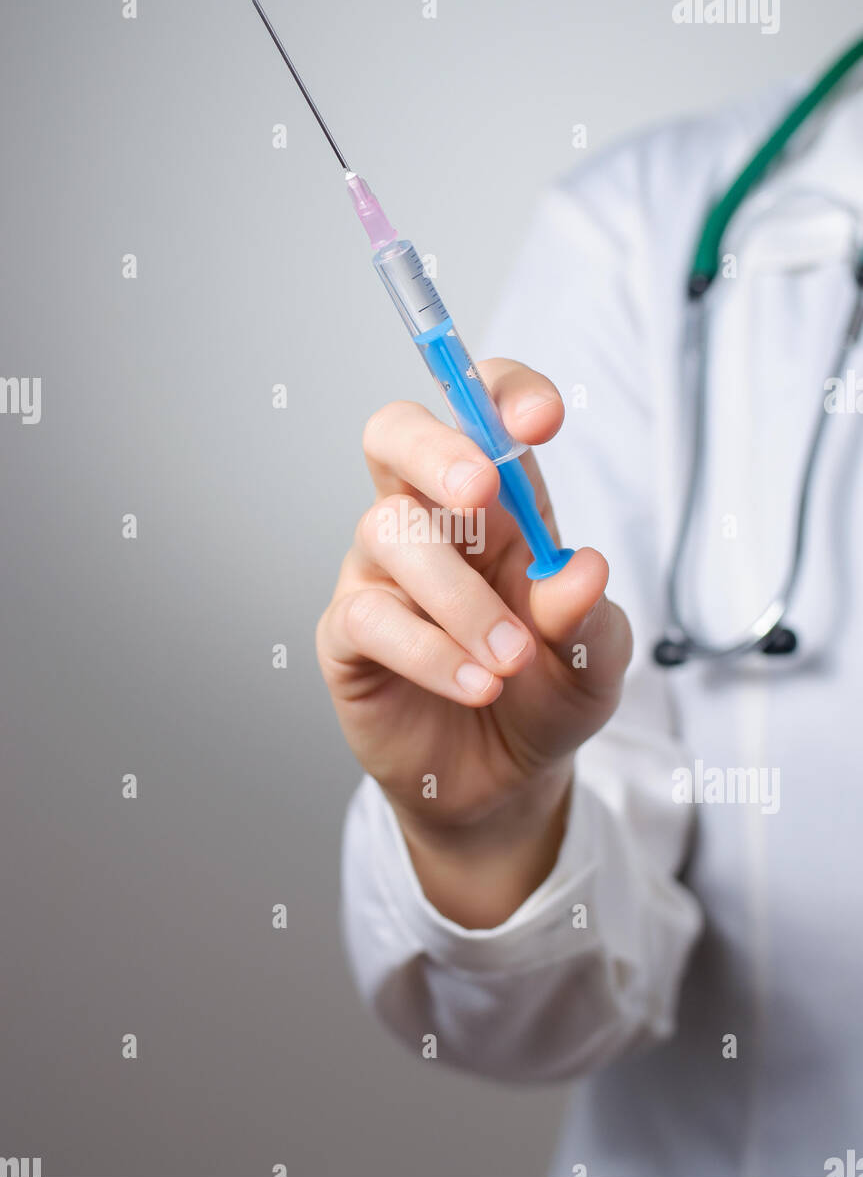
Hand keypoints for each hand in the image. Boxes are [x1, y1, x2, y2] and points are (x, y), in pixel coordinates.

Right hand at [317, 359, 631, 924]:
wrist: (505, 782)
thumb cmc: (548, 695)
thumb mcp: (593, 661)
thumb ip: (589, 616)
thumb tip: (582, 568)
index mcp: (499, 503)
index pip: (481, 411)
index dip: (503, 394)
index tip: (542, 420)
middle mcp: (430, 522)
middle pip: (393, 434)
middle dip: (433, 446)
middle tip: (480, 490)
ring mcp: (382, 574)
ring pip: (390, 532)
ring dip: (460, 597)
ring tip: (511, 660)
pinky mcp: (349, 635)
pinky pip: (369, 618)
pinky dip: (430, 652)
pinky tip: (476, 685)